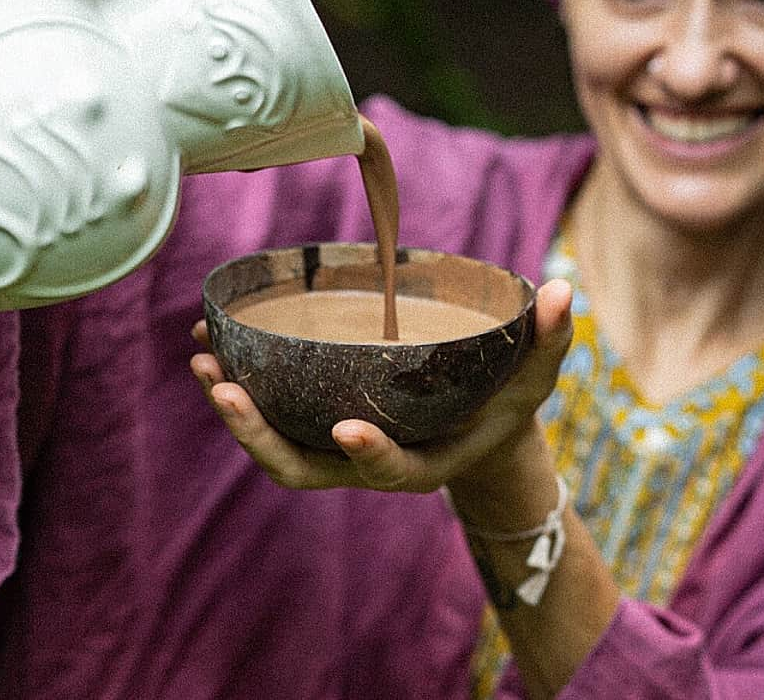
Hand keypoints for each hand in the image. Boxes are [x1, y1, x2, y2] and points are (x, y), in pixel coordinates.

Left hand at [189, 279, 573, 492]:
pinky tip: (209, 343)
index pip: (395, 472)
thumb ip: (547, 340)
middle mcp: (370, 463)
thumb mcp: (533, 376)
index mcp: (425, 461)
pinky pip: (268, 414)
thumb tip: (562, 292)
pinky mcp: (315, 425)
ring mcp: (336, 449)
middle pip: (304, 469)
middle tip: (224, 386)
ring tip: (201, 359)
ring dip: (232, 408)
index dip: (372, 457)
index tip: (348, 430)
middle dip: (258, 435)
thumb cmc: (503, 403)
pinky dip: (236, 384)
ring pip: (274, 446)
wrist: (471, 428)